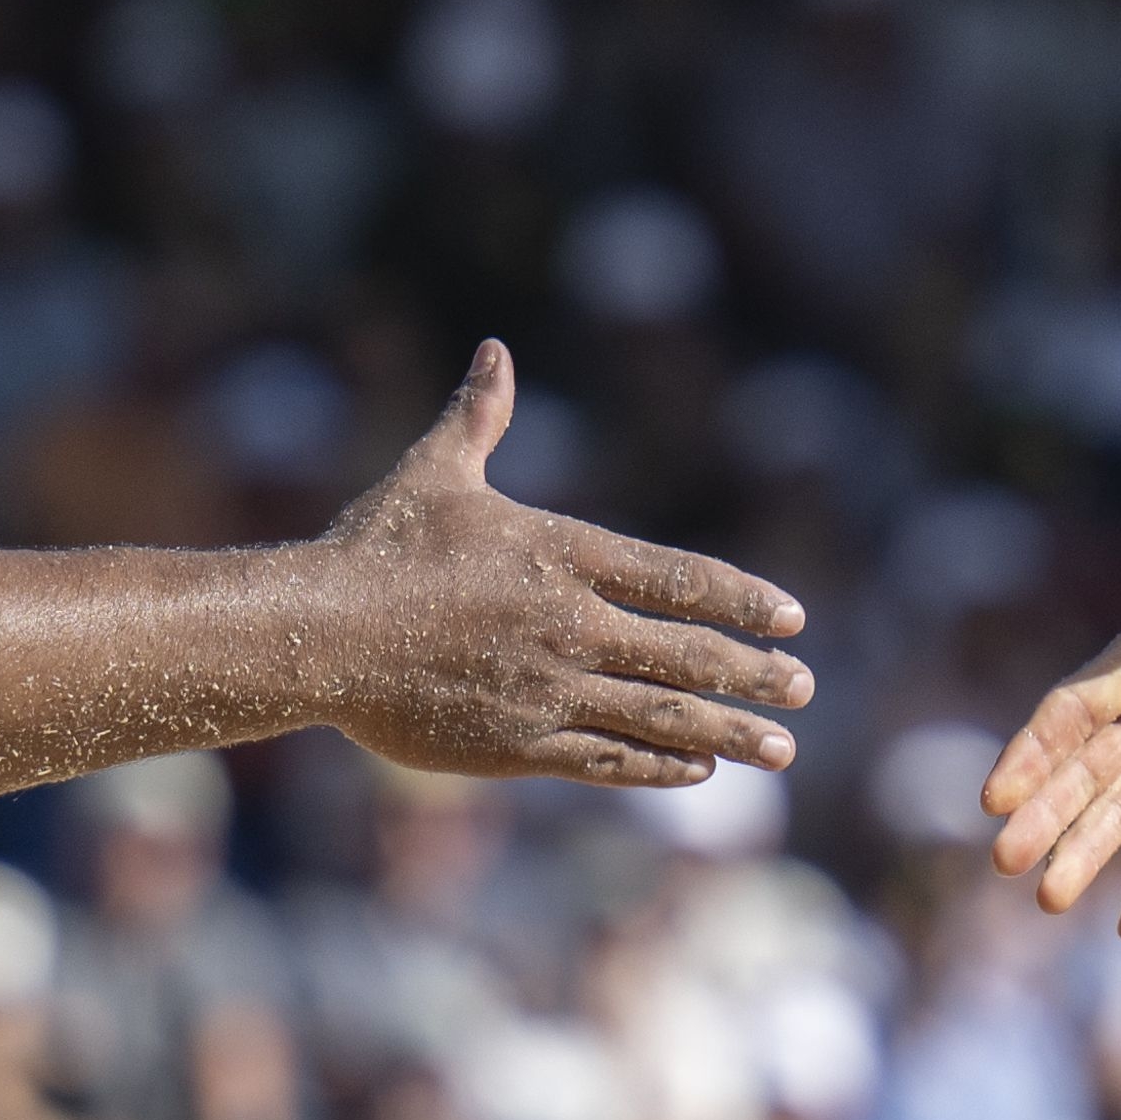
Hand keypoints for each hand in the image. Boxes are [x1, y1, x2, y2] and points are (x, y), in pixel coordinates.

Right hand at [304, 343, 810, 786]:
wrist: (315, 633)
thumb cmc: (375, 548)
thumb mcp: (435, 471)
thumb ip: (479, 417)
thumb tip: (494, 349)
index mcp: (563, 555)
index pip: (679, 577)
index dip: (742, 599)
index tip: (792, 617)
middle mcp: (571, 625)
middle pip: (688, 654)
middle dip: (755, 672)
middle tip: (805, 686)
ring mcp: (549, 689)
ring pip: (662, 715)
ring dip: (730, 731)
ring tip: (782, 749)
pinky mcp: (517, 745)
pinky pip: (608, 759)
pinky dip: (659, 766)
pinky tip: (699, 770)